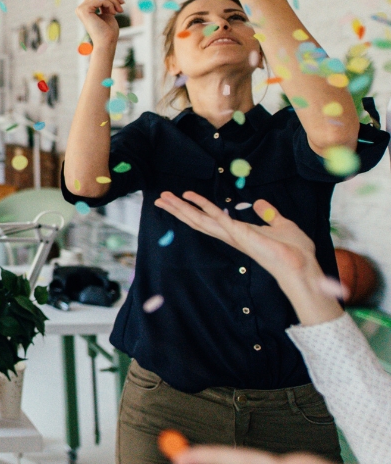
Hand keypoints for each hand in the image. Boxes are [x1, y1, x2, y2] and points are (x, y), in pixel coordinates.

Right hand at [75, 0, 123, 48]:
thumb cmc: (108, 31)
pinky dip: (110, 4)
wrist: (107, 42)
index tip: (120, 0)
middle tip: (122, 3)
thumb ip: (104, 1)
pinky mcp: (84, 10)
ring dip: (113, 0)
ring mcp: (81, 9)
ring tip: (119, 10)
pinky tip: (113, 13)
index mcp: (85, 8)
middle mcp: (80, 8)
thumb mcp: (107, 11)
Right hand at [154, 193, 317, 281]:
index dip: (193, 209)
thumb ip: (269, 214)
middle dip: (178, 209)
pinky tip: (191, 198)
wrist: (302, 266)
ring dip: (182, 208)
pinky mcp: (241, 235)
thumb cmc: (294, 251)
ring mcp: (233, 235)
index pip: (209, 219)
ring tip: (164, 198)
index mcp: (237, 233)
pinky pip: (219, 218)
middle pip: (197, 220)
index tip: (180, 198)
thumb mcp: (281, 225)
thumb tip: (260, 202)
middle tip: (160, 198)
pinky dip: (205, 207)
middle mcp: (230, 235)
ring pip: (201, 220)